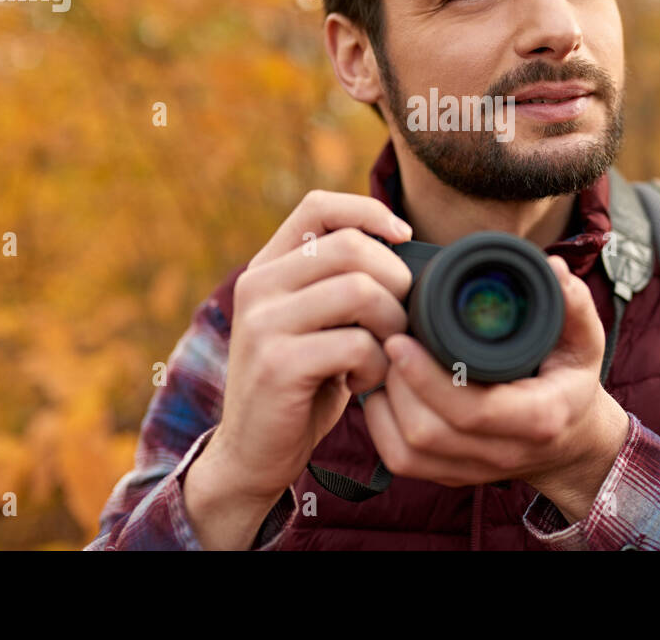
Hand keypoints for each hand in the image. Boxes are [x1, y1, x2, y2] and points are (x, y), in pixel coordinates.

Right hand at [184, 190, 413, 547]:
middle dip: (396, 282)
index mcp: (268, 266)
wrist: (254, 453)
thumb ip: (341, 280)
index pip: (318, 206)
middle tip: (398, 322)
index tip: (404, 239)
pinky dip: (376, 365)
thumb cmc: (303, 382)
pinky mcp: (277, 364)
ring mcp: (262, 323)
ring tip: (382, 354)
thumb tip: (406, 243)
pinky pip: (356, 344)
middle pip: (352, 247)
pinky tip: (362, 382)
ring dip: (391, 325)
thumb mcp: (316, 320)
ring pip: (360, 290)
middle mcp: (258, 285)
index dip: (370, 212)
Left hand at [361, 254, 629, 521]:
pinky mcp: (452, 477)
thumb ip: (573, 302)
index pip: (474, 411)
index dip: (429, 378)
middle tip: (389, 340)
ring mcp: (475, 470)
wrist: (572, 441)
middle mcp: (505, 452)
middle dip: (398, 385)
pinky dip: (382, 427)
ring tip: (387, 362)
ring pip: (409, 452)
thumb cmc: (571, 381)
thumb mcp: (584, 340)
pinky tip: (384, 391)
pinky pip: (402, 462)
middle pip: (430, 433)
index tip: (401, 340)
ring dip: (387, 404)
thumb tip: (553, 268)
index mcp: (539, 417)